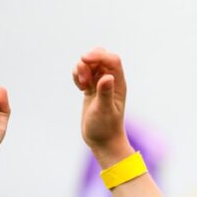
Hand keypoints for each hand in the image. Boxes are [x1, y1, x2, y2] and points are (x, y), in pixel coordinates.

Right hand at [73, 47, 132, 165]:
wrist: (102, 142)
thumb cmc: (106, 128)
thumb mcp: (104, 110)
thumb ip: (105, 93)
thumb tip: (107, 77)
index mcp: (118, 84)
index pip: (112, 59)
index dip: (98, 55)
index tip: (84, 59)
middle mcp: (111, 81)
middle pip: (100, 57)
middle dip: (88, 60)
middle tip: (83, 77)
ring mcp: (100, 84)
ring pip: (90, 64)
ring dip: (81, 69)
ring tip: (82, 86)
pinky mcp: (91, 89)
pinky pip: (83, 73)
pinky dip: (78, 75)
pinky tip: (80, 88)